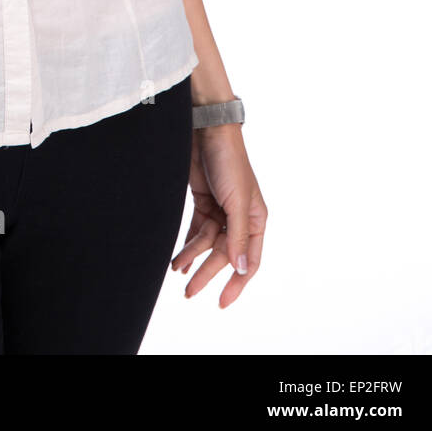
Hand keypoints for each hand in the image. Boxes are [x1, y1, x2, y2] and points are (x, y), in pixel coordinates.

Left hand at [170, 124, 267, 307]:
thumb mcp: (236, 201)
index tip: (221, 301)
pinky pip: (197, 231)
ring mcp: (221, 210)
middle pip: (224, 255)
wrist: (207, 129)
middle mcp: (240, 218)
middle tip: (189, 292)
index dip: (237, 283)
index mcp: (256, 219)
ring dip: (192, 257)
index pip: (249, 261)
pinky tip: (179, 258)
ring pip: (207, 244)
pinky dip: (188, 244)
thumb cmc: (229, 161)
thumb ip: (237, 236)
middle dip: (207, 273)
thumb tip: (241, 268)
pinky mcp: (203, 201)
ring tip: (176, 270)